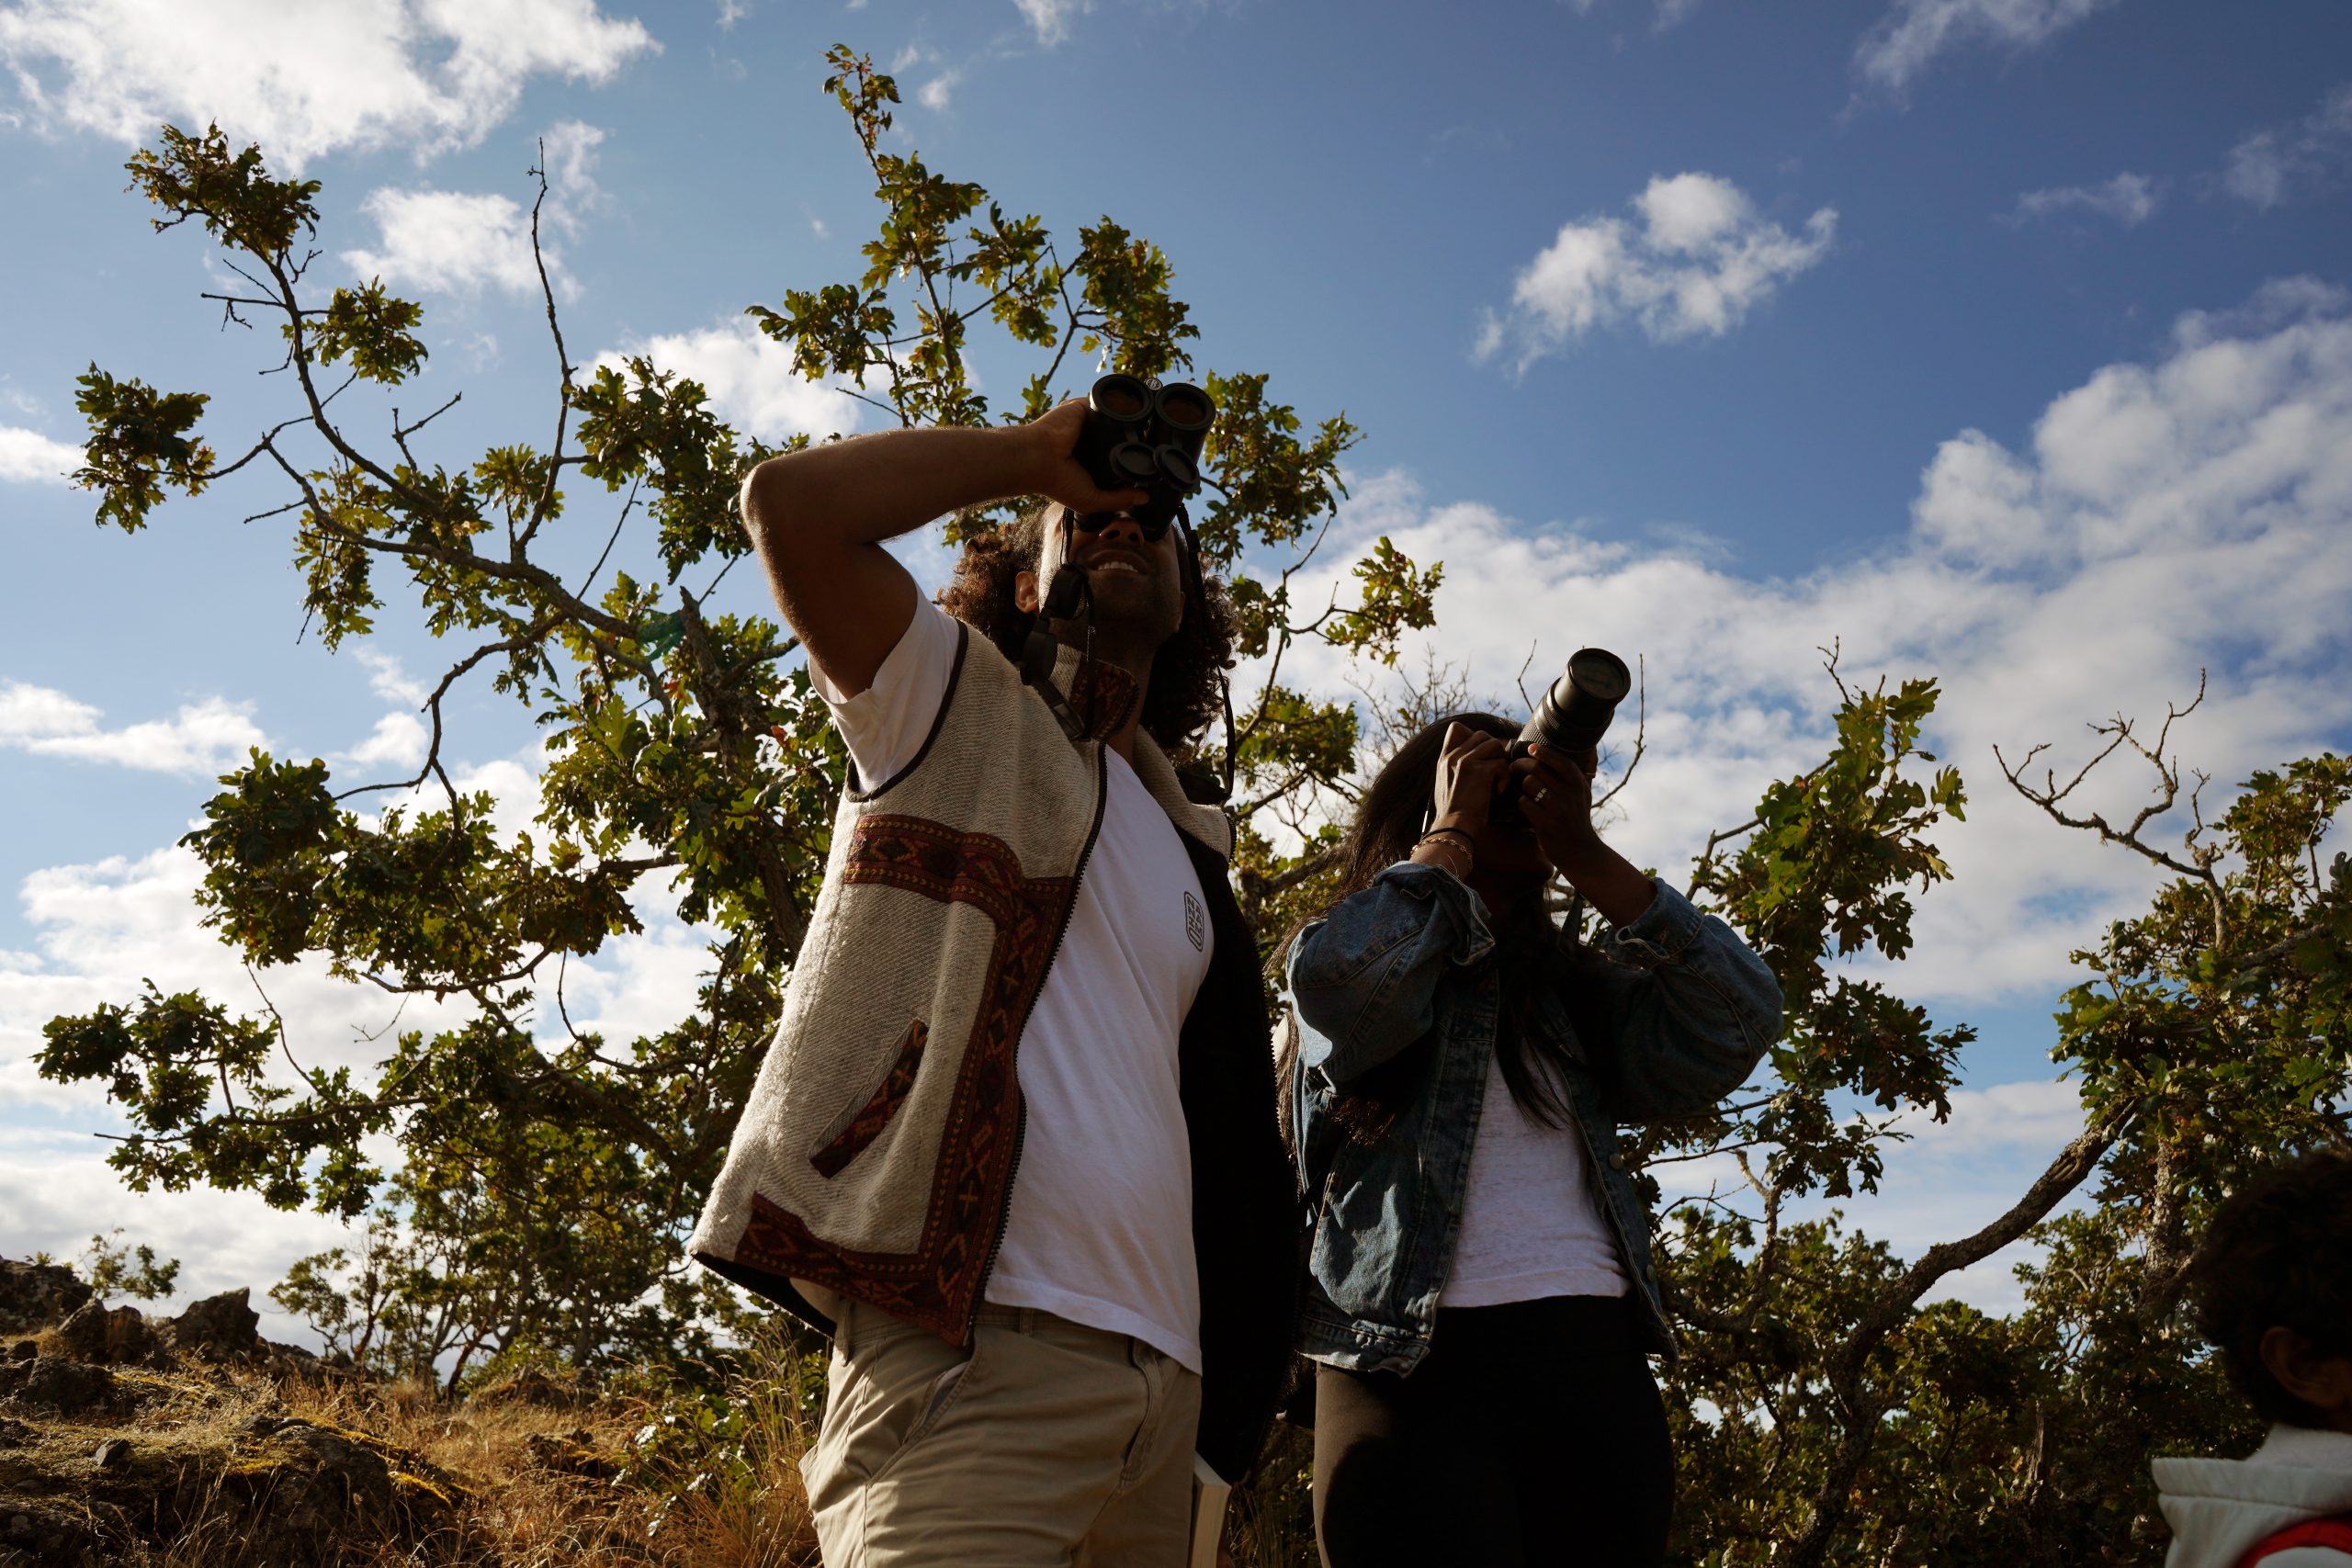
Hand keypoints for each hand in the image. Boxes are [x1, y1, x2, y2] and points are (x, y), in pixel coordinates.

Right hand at [1023, 398, 1150, 515]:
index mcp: (1092, 459)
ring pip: (1115, 416)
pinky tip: (1138, 408)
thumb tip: (1145, 499)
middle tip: (1158, 442)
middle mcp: (1090, 438)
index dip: (1133, 455)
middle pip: (1119, 433)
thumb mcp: (1092, 499)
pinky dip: (1119, 403)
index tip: (1152, 459)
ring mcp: (1087, 421)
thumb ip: (1118, 499)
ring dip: (1131, 417)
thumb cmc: (1058, 482)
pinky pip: (1106, 401)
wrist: (1036, 458)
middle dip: (1136, 436)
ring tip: (1155, 423)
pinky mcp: (1083, 406)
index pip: (1117, 454)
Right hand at [1432, 722, 1511, 834]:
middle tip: (1495, 768)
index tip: (1480, 753)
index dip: (1472, 735)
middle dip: (1493, 749)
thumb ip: (1454, 770)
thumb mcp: (1445, 785)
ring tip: (1498, 778)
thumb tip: (1472, 762)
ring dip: (1501, 760)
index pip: (1456, 728)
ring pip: (1494, 744)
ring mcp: (1466, 762)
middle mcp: (1453, 756)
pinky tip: (1499, 791)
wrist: (1454, 827)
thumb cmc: (1452, 813)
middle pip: (1481, 734)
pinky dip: (1505, 777)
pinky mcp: (1480, 772)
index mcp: (1444, 759)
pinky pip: (1501, 763)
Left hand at [1510, 742, 1602, 865]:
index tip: (1531, 748)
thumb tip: (1588, 749)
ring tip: (1520, 787)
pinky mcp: (1545, 824)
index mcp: (1578, 784)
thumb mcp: (1584, 794)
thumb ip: (1579, 773)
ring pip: (1529, 784)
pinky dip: (1520, 802)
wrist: (1580, 850)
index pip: (1561, 761)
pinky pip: (1524, 803)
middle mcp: (1570, 795)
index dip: (1545, 752)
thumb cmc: (1577, 817)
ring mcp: (1558, 810)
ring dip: (1520, 784)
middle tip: (1514, 766)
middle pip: (1538, 769)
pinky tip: (1523, 804)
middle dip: (1521, 765)